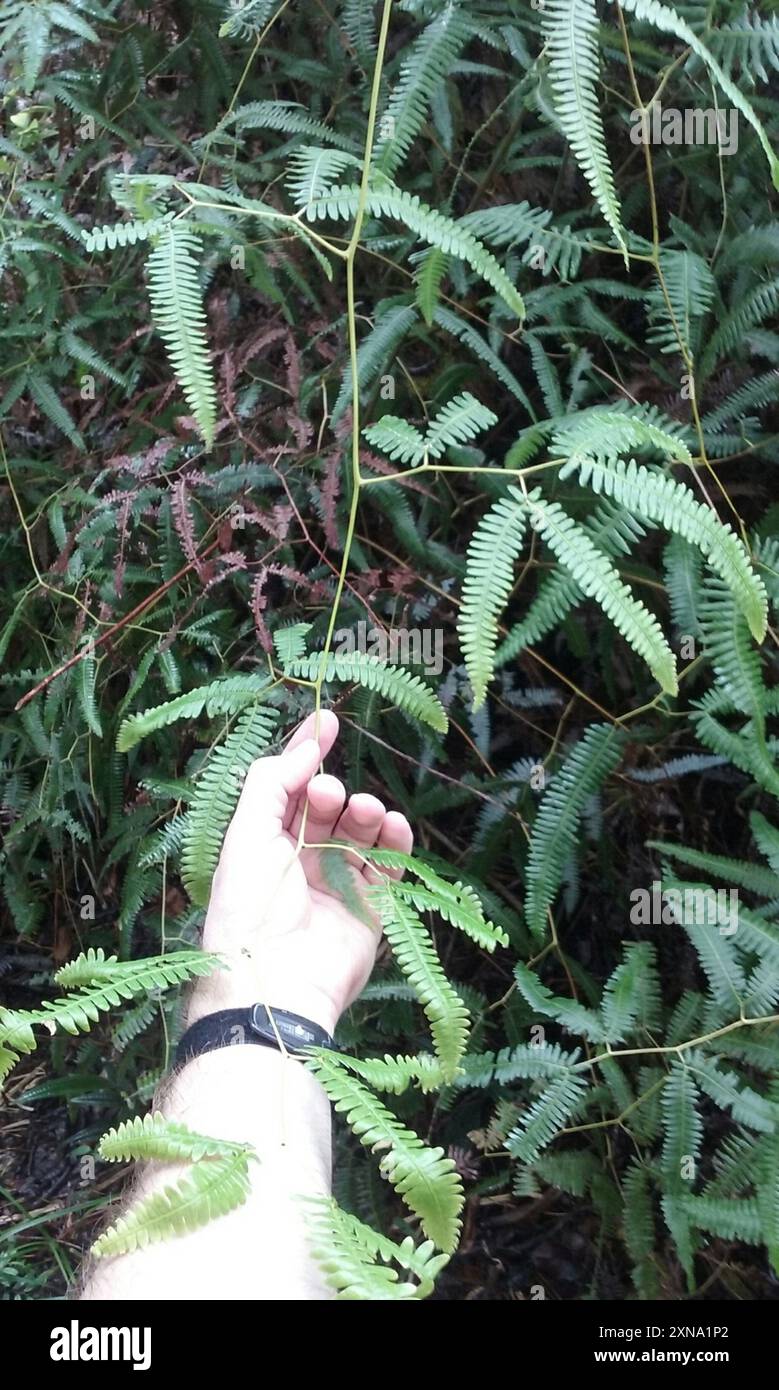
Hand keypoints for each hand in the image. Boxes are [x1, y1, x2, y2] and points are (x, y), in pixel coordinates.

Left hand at [190, 711, 412, 1034]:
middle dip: (332, 790)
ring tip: (362, 812)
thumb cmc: (249, 906)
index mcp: (264, 844)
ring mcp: (338, 884)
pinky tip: (392, 826)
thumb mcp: (247, 831)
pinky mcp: (372, 908)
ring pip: (362, 830)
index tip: (327, 719)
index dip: (306, 752)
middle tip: (328, 795)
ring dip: (365, 811)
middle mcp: (301, 862)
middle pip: (328, 807)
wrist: (276, 980)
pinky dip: (396, 839)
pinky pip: (391, 863)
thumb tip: (308, 743)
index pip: (289, 786)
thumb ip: (274, 780)